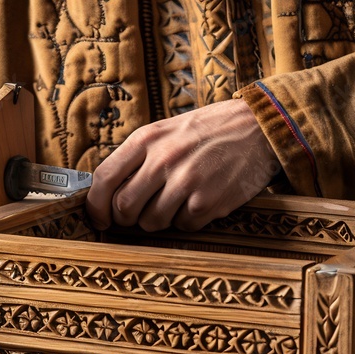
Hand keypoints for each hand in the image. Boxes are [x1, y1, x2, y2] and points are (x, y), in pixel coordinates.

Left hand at [86, 99, 279, 230]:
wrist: (258, 127)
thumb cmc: (207, 131)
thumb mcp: (166, 131)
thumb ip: (137, 158)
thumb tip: (108, 193)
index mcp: (147, 140)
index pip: (104, 179)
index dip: (96, 206)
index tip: (100, 218)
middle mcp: (163, 159)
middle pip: (124, 208)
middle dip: (126, 219)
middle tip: (139, 215)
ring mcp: (186, 182)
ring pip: (152, 222)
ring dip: (159, 219)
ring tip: (177, 200)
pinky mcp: (208, 201)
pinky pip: (183, 226)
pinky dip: (188, 220)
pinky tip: (201, 199)